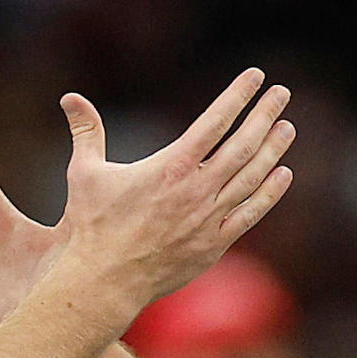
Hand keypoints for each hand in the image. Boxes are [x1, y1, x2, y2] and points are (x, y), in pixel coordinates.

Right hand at [52, 72, 299, 309]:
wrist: (105, 281)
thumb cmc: (92, 226)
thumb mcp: (85, 172)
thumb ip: (85, 131)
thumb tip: (69, 97)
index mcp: (171, 166)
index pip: (214, 121)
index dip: (238, 96)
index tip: (256, 76)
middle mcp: (196, 189)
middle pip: (242, 144)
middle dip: (265, 115)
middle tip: (282, 93)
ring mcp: (209, 218)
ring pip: (251, 177)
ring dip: (273, 150)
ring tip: (287, 127)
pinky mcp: (214, 245)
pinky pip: (250, 214)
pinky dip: (269, 194)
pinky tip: (283, 175)